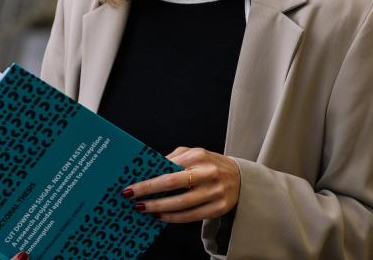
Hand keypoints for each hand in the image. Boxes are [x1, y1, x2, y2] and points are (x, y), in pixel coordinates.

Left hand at [122, 147, 240, 222]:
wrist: (241, 178)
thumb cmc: (211, 165)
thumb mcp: (195, 154)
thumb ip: (174, 158)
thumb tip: (149, 170)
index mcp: (199, 156)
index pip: (168, 167)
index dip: (148, 178)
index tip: (131, 186)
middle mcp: (208, 173)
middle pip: (172, 184)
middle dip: (149, 192)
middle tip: (132, 198)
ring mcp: (214, 191)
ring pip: (180, 204)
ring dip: (158, 207)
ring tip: (143, 208)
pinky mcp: (218, 208)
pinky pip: (190, 216)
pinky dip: (172, 217)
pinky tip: (160, 216)